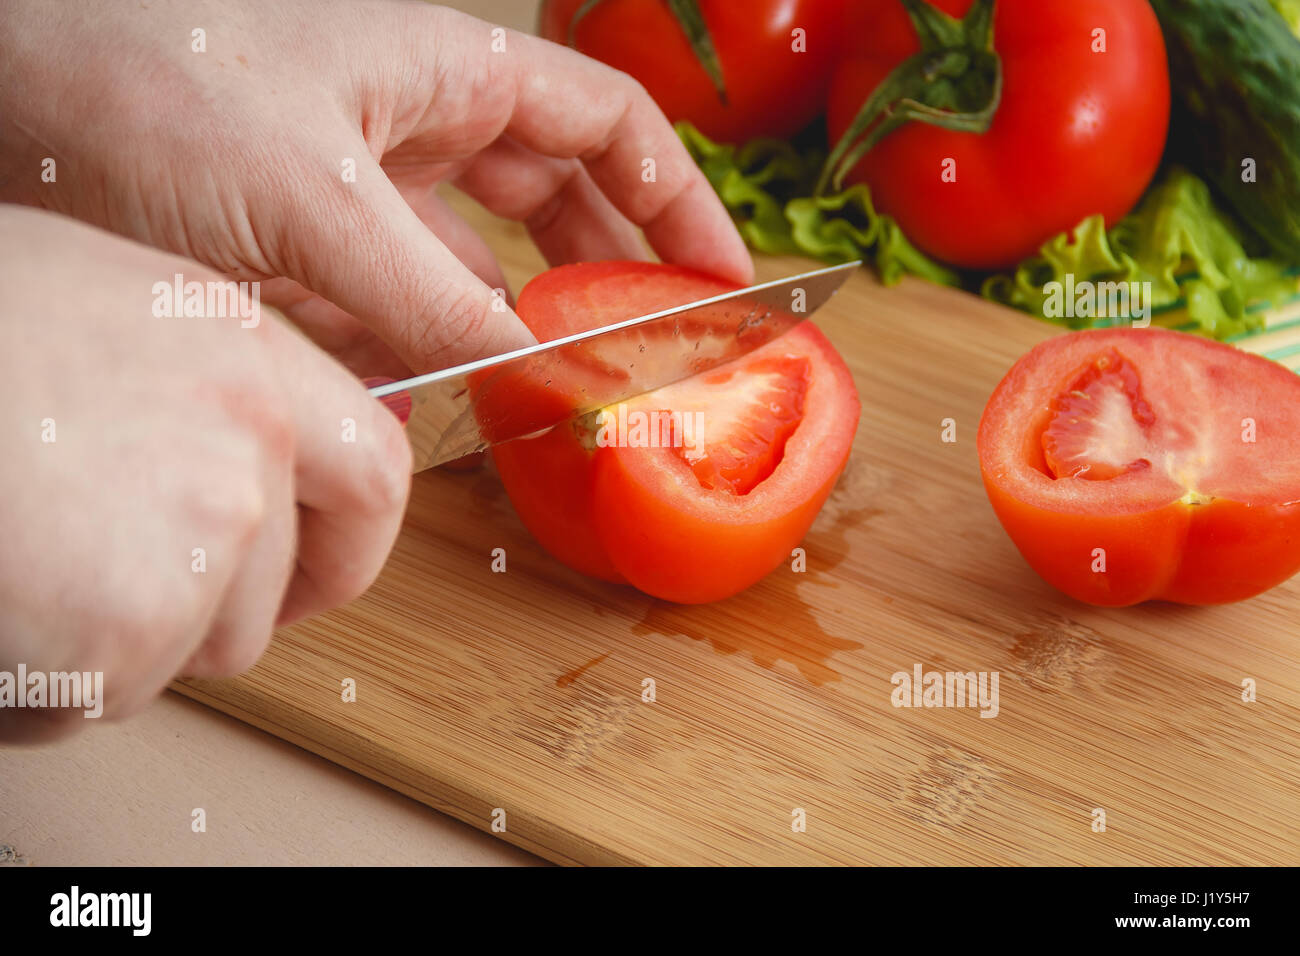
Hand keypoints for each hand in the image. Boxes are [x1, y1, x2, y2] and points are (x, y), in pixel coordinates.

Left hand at [0, 0, 752, 377]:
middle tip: (651, 356)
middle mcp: (407, 124)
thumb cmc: (137, 84)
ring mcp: (350, 186)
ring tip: (546, 397)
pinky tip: (425, 398)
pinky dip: (412, 354)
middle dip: (604, 276)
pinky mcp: (293, 244)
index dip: (675, 199)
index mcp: (440, 71)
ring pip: (465, 268)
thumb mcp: (312, 200)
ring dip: (502, 333)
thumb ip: (434, 296)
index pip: (602, 126)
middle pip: (549, 200)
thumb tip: (532, 370)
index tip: (723, 280)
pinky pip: (385, 305)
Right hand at [0, 207, 410, 740]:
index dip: (346, 540)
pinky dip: (50, 686)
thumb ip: (198, 379)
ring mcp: (200, 528)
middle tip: (122, 591)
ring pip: (206, 644)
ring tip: (25, 566)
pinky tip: (3, 612)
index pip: (373, 468)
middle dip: (221, 609)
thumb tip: (258, 456)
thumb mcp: (97, 305)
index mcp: (244, 349)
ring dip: (124, 641)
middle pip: (287, 580)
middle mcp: (247, 432)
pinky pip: (116, 693)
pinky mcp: (128, 622)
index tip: (309, 572)